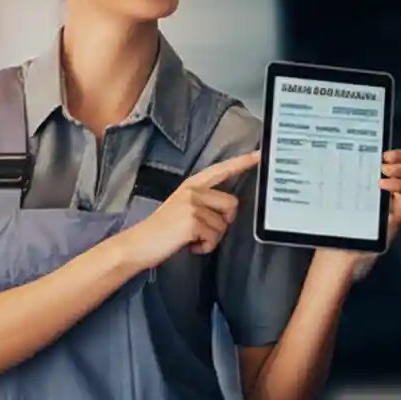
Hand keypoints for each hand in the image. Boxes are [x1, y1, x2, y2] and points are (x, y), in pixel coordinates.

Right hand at [116, 152, 258, 270]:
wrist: (139, 243)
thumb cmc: (163, 229)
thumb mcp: (183, 206)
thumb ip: (204, 201)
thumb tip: (229, 210)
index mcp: (192, 184)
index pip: (222, 169)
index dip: (243, 162)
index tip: (260, 154)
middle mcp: (194, 190)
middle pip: (232, 204)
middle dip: (223, 222)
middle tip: (203, 231)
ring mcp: (193, 205)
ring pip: (223, 225)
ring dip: (211, 238)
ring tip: (192, 238)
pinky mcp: (193, 221)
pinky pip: (214, 238)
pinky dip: (205, 247)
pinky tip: (190, 245)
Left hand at [314, 149, 400, 277]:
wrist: (341, 253)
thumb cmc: (340, 225)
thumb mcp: (342, 199)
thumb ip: (346, 182)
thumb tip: (336, 155)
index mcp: (380, 184)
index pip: (400, 164)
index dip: (399, 155)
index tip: (386, 152)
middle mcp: (392, 194)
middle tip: (385, 162)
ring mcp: (396, 206)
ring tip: (384, 173)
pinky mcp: (397, 218)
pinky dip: (400, 189)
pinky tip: (383, 187)